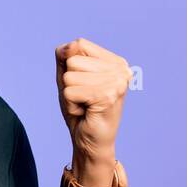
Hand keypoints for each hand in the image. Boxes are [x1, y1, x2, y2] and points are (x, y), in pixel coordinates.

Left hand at [55, 37, 130, 176]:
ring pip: (70, 76)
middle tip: (84, 99)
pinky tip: (86, 112)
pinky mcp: (107, 96)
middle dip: (70, 83)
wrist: (90, 142)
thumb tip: (72, 45)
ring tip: (85, 105)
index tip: (83, 85)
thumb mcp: (67, 77)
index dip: (71, 66)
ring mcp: (117, 82)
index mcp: (116, 61)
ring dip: (71, 95)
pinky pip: (70, 92)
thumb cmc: (80, 109)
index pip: (79, 44)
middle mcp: (121, 69)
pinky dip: (71, 105)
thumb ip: (65, 56)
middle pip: (73, 60)